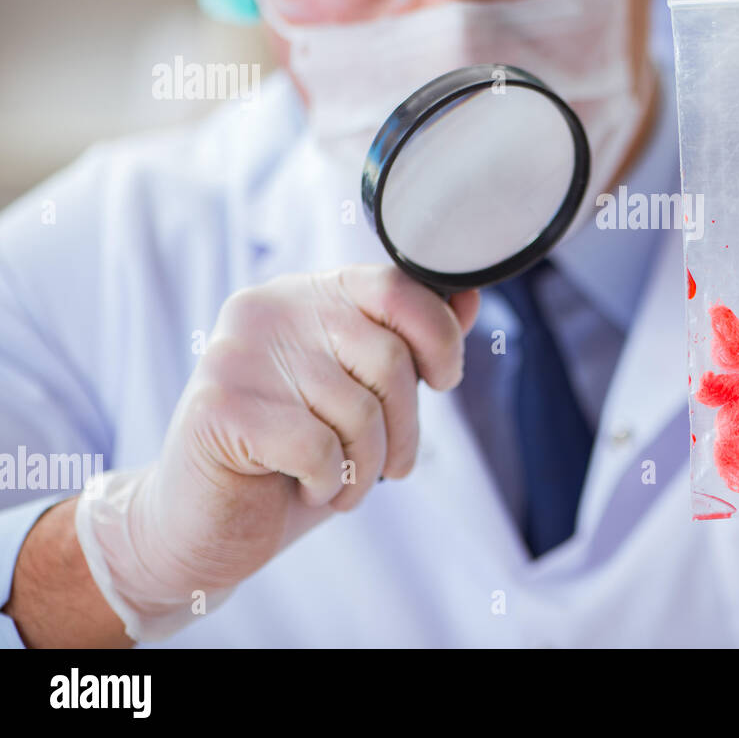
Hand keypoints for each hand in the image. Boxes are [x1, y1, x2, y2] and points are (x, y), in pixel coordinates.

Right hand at [76, 265, 477, 639]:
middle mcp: (267, 309)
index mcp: (304, 293)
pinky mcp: (220, 408)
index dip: (440, 338)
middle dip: (406, 426)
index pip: (396, 285)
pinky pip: (320, 448)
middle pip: (388, 356)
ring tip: (343, 483)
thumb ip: (411, 342)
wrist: (200, 525)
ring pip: (359, 410)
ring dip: (367, 466)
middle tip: (392, 466)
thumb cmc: (291, 458)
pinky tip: (309, 487)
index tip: (444, 379)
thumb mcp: (363, 395)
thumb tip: (467, 297)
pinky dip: (329, 482)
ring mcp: (237, 355)